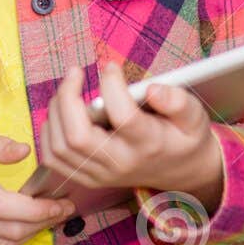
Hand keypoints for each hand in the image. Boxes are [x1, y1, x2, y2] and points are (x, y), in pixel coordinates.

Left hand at [37, 63, 224, 208]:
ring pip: (60, 147)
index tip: (110, 66)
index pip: (123, 117)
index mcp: (148, 144)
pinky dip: (50, 131)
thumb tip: (152, 89)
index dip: (111, 87)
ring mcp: (101, 174)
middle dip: (67, 98)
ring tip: (69, 87)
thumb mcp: (194, 117)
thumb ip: (178, 101)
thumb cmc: (184, 137)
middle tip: (76, 72)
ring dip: (56, 110)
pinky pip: (53, 158)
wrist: (179, 171)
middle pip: (78, 137)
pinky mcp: (87, 177)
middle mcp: (121, 163)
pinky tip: (62, 111)